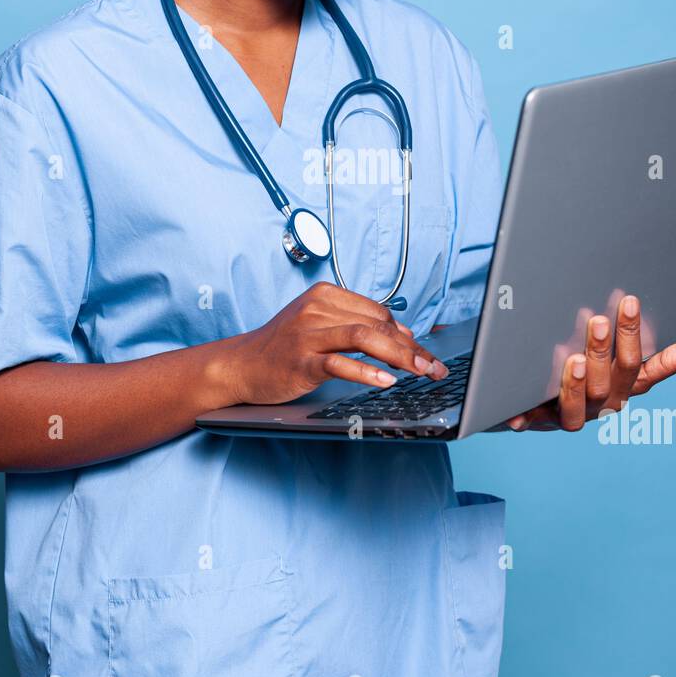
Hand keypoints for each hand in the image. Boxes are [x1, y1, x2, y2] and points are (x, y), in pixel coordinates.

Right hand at [223, 282, 448, 405]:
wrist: (241, 365)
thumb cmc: (284, 346)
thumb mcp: (318, 325)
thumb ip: (355, 325)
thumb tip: (403, 338)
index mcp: (326, 294)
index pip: (379, 311)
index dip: (407, 334)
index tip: (426, 354)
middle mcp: (317, 309)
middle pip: (377, 324)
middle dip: (412, 348)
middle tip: (434, 367)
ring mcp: (307, 334)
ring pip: (364, 338)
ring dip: (399, 357)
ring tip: (420, 372)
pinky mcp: (300, 360)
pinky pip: (339, 363)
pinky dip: (367, 372)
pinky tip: (385, 381)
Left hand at [504, 293, 675, 431]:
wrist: (538, 401)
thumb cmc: (583, 363)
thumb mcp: (612, 348)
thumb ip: (634, 335)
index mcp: (624, 384)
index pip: (651, 371)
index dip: (672, 359)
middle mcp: (604, 403)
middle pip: (612, 381)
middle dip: (608, 351)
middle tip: (599, 321)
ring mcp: (574, 413)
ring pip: (579, 405)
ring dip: (578, 383)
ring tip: (575, 361)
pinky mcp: (540, 419)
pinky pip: (533, 420)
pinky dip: (525, 417)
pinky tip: (515, 416)